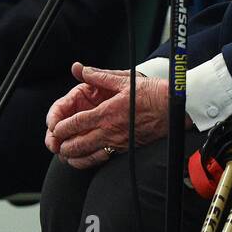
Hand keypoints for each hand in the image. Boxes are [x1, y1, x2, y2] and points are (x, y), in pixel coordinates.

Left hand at [50, 62, 171, 169]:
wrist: (176, 108)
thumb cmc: (154, 93)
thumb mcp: (125, 80)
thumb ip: (100, 76)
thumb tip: (81, 69)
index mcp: (107, 112)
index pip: (75, 123)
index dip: (61, 128)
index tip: (54, 128)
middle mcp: (110, 130)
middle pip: (77, 143)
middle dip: (62, 145)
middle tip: (55, 143)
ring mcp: (118, 142)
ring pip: (88, 155)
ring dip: (73, 156)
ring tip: (65, 153)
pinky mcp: (126, 149)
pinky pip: (102, 159)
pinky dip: (88, 161)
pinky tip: (83, 160)